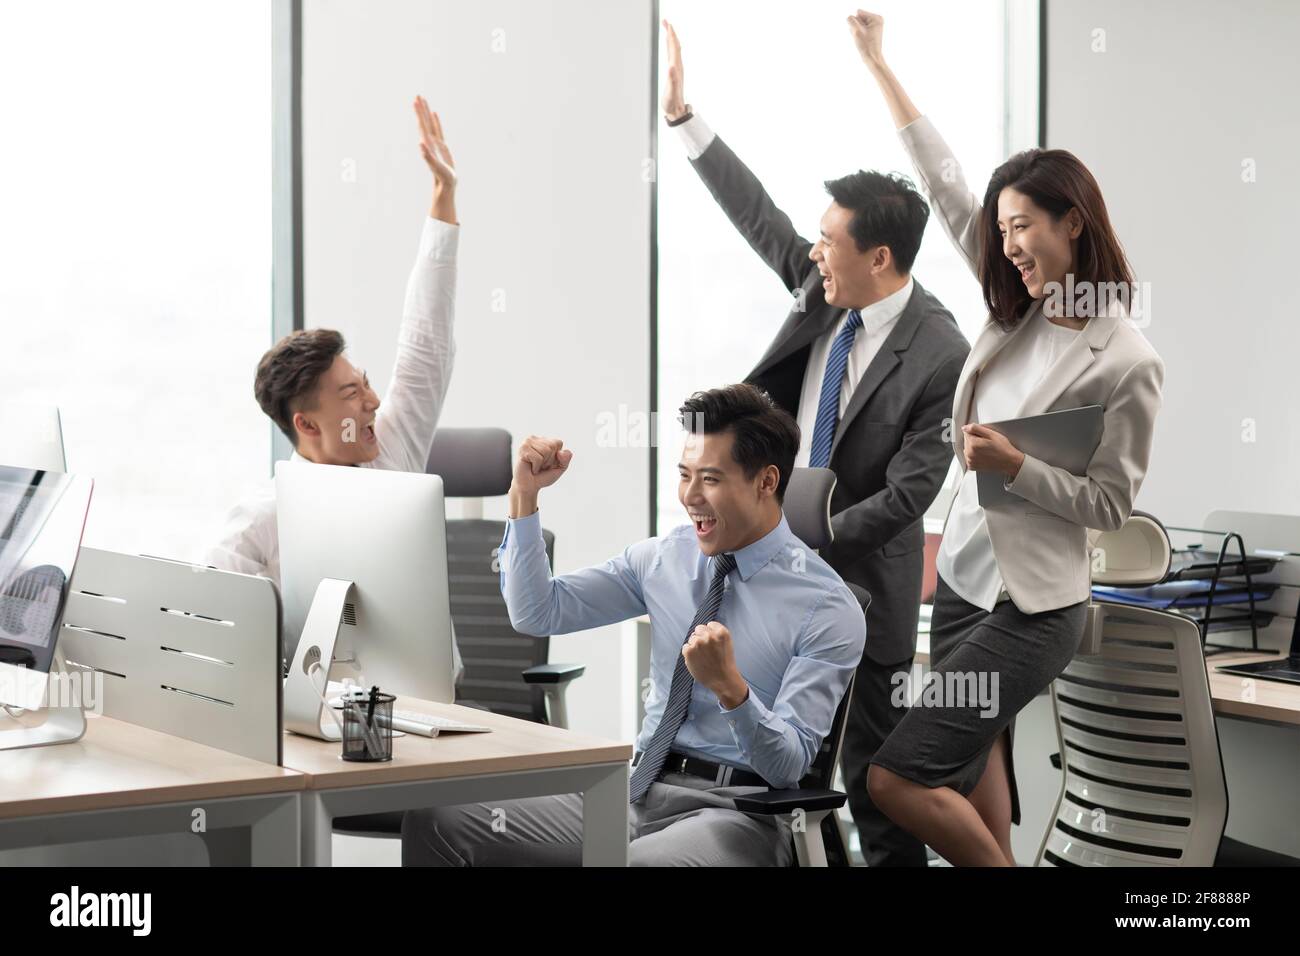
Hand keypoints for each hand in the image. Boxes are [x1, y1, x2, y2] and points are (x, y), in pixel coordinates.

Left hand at [414, 96, 456, 222]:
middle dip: (421, 109)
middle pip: (424, 122)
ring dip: (426, 113)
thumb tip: (421, 144)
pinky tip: (435, 114)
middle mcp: (430, 141)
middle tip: (418, 96)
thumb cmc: (441, 176)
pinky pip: (438, 129)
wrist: (446, 184)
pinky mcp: (441, 146)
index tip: (416, 101)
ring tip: (424, 101)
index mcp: (427, 143)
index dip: (419, 113)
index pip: (422, 125)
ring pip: (430, 124)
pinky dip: (435, 121)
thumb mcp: (435, 166)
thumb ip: (427, 156)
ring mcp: (435, 143)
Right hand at [508, 436, 572, 515]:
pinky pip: (538, 458)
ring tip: (535, 467)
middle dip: (549, 460)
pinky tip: (530, 468)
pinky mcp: (523, 449)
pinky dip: (536, 467)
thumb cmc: (543, 476)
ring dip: (542, 464)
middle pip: (552, 446)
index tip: (547, 463)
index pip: (558, 442)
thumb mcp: (560, 468)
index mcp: (544, 440)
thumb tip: (560, 452)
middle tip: (540, 466)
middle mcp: (535, 438)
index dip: (556, 457)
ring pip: (545, 451)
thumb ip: (566, 459)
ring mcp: (527, 442)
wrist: (529, 487)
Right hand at [661, 19, 688, 120]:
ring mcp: (676, 69)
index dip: (671, 35)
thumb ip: (672, 78)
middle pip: (674, 45)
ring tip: (666, 28)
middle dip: (670, 32)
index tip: (667, 24)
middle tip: (665, 21)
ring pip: (674, 49)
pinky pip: (672, 55)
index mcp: (676, 68)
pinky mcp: (674, 72)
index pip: (674, 47)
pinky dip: (670, 47)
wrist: (677, 110)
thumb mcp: (671, 91)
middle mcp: (677, 66)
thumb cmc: (672, 102)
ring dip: (670, 38)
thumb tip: (671, 67)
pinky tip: (668, 45)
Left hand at [682, 622, 748, 708]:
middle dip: (701, 637)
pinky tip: (698, 661)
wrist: (722, 680)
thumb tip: (702, 629)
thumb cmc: (724, 663)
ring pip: (692, 638)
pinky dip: (689, 654)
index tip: (713, 643)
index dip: (710, 634)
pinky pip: (685, 647)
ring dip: (695, 646)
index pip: (710, 625)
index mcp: (722, 632)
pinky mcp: (689, 650)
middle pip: (699, 629)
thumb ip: (716, 634)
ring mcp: (698, 643)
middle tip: (707, 651)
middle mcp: (710, 635)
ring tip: (704, 657)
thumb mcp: (727, 644)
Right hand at [846, 9, 885, 69]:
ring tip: (862, 39)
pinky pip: (859, 28)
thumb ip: (851, 20)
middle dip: (856, 27)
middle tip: (861, 37)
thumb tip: (849, 17)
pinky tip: (862, 40)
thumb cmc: (866, 46)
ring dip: (856, 31)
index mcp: (876, 18)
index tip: (862, 33)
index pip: (858, 13)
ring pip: (857, 24)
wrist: (871, 58)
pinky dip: (858, 34)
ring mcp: (874, 25)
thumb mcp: (856, 30)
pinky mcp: (870, 31)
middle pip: (858, 18)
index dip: (856, 23)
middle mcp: (876, 20)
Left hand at [963, 424, 1025, 478]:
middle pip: (966, 440)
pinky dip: (974, 455)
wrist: (1009, 462)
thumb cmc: (1003, 448)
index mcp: (973, 444)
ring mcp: (970, 461)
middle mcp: (969, 453)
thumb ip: (976, 428)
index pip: (967, 432)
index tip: (985, 436)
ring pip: (967, 448)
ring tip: (986, 449)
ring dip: (973, 447)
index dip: (976, 432)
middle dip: (974, 439)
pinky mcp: (972, 466)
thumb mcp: (992, 434)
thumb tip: (965, 428)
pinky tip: (983, 455)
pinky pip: (968, 457)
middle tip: (987, 443)